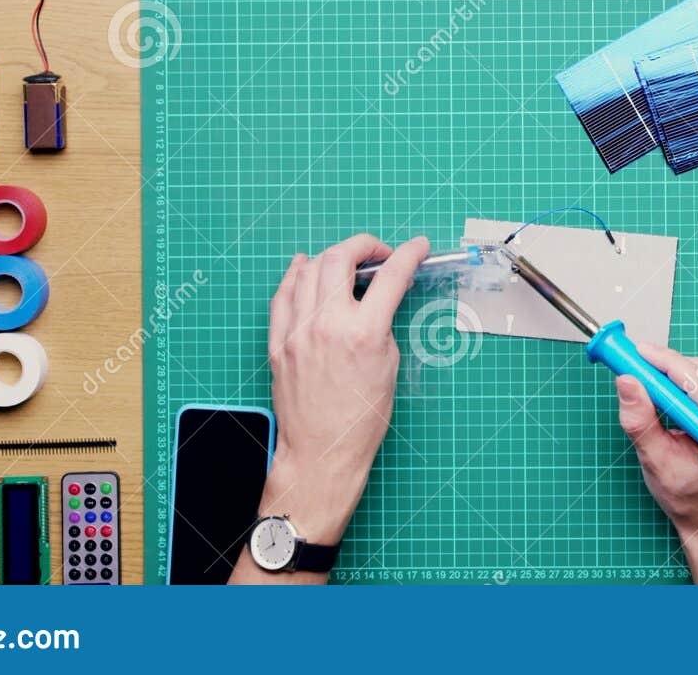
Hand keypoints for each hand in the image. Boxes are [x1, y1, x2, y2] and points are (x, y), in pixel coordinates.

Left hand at [233, 233, 428, 583]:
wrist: (322, 451)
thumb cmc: (360, 418)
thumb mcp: (389, 366)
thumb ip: (382, 325)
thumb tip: (379, 298)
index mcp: (364, 333)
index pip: (391, 276)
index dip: (409, 254)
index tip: (417, 247)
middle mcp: (327, 324)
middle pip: (341, 258)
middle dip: (364, 245)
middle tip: (378, 254)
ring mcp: (298, 331)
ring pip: (308, 270)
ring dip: (331, 257)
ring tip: (344, 262)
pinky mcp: (279, 342)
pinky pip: (282, 295)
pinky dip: (295, 275)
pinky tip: (304, 267)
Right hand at [614, 342, 697, 584]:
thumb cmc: (690, 501)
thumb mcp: (657, 464)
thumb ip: (640, 422)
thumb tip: (627, 383)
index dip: (665, 362)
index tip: (637, 353)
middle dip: (668, 364)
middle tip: (636, 365)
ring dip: (678, 374)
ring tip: (651, 385)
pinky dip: (690, 385)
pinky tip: (672, 398)